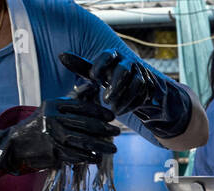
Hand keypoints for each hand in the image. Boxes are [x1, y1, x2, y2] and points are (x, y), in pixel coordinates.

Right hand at [22, 96, 117, 168]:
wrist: (16, 144)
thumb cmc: (40, 125)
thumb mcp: (52, 108)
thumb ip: (73, 100)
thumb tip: (93, 86)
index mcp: (53, 106)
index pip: (81, 107)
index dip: (99, 111)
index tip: (112, 116)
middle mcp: (53, 119)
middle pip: (85, 124)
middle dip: (104, 129)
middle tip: (117, 132)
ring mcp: (53, 137)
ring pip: (84, 142)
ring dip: (101, 146)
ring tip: (113, 149)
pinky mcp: (53, 153)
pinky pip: (77, 156)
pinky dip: (89, 157)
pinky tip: (97, 158)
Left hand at [62, 50, 190, 138]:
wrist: (138, 92)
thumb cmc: (112, 81)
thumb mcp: (97, 74)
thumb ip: (82, 66)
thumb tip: (61, 55)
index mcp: (115, 55)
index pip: (108, 55)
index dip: (100, 65)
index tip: (93, 77)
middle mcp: (130, 62)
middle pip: (124, 70)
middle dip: (115, 85)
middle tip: (105, 99)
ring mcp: (143, 74)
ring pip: (136, 84)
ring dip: (124, 98)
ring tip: (113, 110)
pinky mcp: (152, 87)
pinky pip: (143, 95)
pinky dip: (132, 104)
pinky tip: (121, 111)